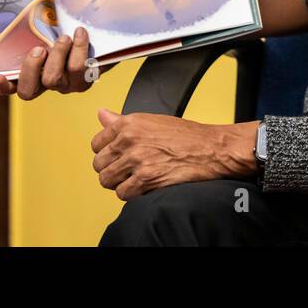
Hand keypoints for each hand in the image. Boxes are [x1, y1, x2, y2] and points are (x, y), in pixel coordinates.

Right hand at [0, 26, 97, 97]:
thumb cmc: (70, 31)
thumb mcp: (50, 30)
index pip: (13, 87)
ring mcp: (66, 86)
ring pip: (53, 79)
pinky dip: (78, 48)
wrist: (105, 37)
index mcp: (34, 74)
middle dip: (30, 68)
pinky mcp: (85, 81)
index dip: (3, 87)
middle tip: (40, 49)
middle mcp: (47, 84)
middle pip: (28, 91)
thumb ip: (34, 26)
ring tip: (65, 37)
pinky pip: (78, 69)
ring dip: (57, 54)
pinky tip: (80, 33)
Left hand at [91, 111, 258, 200]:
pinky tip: (144, 185)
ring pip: (107, 180)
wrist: (211, 148)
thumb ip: (122, 121)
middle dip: (112, 169)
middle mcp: (130, 139)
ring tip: (135, 178)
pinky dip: (132, 193)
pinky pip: (122, 193)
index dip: (106, 153)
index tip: (117, 156)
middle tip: (128, 170)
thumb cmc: (186, 135)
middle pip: (99, 164)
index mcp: (129, 123)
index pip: (96, 144)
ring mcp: (137, 160)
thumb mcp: (152, 121)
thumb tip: (101, 114)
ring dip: (120, 183)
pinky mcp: (145, 179)